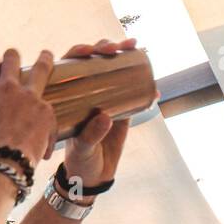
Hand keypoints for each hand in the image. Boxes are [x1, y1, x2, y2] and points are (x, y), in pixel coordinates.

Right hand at [0, 48, 57, 171]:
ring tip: (46, 56)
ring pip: (40, 68)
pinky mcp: (46, 113)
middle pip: (13, 58)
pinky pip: (51, 106)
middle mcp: (7, 88)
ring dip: (43, 61)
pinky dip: (49, 115)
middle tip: (16, 60)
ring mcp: (29, 98)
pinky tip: (53, 118)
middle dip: (13, 58)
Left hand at [60, 37, 138, 193]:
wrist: (92, 177)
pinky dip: (146, 89)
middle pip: (94, 62)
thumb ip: (90, 135)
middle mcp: (85, 94)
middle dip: (107, 47)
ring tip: (136, 47)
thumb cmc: (79, 161)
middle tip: (118, 46)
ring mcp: (105, 99)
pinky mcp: (122, 110)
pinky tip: (155, 86)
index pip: (71, 67)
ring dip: (126, 56)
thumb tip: (106, 116)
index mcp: (68, 98)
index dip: (80, 52)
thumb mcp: (81, 148)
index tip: (90, 50)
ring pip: (115, 71)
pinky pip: (133, 93)